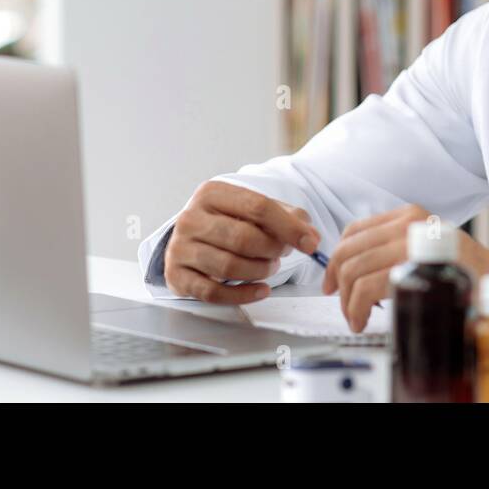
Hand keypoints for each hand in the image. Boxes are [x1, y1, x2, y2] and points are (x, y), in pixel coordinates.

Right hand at [164, 181, 319, 304]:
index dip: (289, 227)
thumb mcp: (254, 210)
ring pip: (229, 267)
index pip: (258, 207)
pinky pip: (213, 293)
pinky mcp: (176, 276)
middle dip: (272, 250)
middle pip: (243, 238)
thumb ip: (287, 217)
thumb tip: (312, 237)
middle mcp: (191, 218)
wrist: (191, 238)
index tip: (310, 243)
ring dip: (259, 271)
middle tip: (282, 255)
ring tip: (269, 268)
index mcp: (212, 193)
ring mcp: (180, 248)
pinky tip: (261, 290)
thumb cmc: (229, 222)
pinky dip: (243, 295)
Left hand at [321, 204, 488, 332]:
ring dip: (347, 301)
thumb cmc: (463, 274)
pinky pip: (367, 287)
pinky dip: (357, 307)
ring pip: (354, 271)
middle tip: (345, 308)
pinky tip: (363, 319)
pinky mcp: (414, 267)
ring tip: (356, 318)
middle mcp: (408, 224)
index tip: (332, 283)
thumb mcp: (425, 248)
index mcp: (409, 216)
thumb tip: (352, 272)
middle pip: (349, 251)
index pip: (355, 230)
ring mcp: (412, 244)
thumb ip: (394, 250)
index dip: (336, 259)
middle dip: (338, 284)